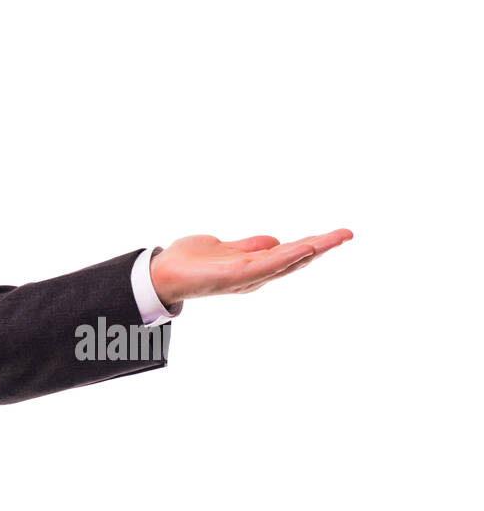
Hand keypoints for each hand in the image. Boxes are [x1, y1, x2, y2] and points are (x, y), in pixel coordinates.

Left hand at [150, 229, 352, 308]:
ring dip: (312, 250)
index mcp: (255, 267)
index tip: (338, 234)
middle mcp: (256, 275)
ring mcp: (247, 276)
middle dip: (323, 247)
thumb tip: (277, 241)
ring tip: (334, 238)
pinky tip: (302, 248)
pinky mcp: (235, 276)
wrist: (163, 274)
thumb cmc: (192, 262)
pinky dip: (286, 257)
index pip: (291, 254)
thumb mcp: (227, 248)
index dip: (315, 245)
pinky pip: (266, 265)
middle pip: (295, 259)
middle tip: (348, 234)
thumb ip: (250, 247)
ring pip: (286, 262)